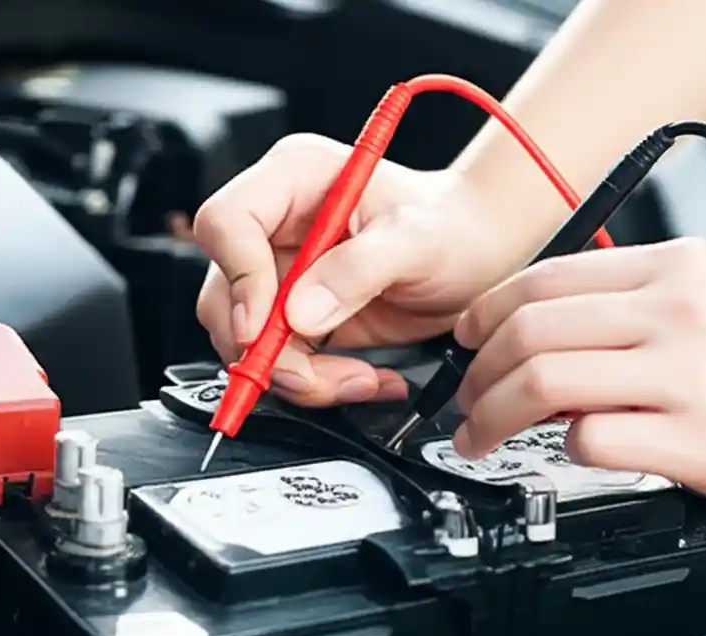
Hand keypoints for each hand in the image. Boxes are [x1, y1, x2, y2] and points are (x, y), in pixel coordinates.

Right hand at [193, 133, 525, 405]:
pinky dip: (317, 384)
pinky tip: (363, 378)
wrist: (479, 253)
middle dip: (267, 348)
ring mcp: (284, 274)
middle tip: (314, 375)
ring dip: (298, 375)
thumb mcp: (418, 239)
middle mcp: (277, 225)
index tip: (264, 326)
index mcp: (294, 181)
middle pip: (226, 293)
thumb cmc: (455, 226)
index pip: (227, 223)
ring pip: (248, 340)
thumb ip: (359, 269)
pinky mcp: (298, 317)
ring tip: (359, 378)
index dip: (238, 278)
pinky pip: (282, 362)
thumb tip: (301, 314)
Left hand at [450, 237, 705, 511]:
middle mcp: (678, 310)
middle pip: (531, 329)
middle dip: (476, 372)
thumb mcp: (702, 299)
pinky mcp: (694, 438)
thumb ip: (621, 304)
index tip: (466, 338)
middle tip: (464, 398)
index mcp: (674, 265)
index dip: (486, 311)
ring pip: (544, 381)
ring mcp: (687, 374)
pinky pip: (588, 438)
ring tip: (479, 433)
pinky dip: (559, 446)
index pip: (546, 277)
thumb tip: (523, 331)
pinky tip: (564, 450)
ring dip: (491, 414)